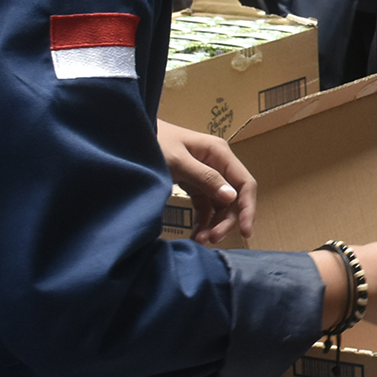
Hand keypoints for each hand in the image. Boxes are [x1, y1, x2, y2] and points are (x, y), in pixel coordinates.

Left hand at [157, 120, 256, 245]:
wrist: (128, 136)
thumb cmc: (154, 142)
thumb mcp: (178, 161)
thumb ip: (205, 178)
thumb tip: (231, 198)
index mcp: (220, 154)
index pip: (245, 184)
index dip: (248, 208)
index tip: (244, 232)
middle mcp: (218, 164)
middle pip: (234, 198)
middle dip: (226, 221)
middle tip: (211, 240)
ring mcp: (207, 175)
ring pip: (221, 205)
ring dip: (215, 225)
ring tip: (201, 241)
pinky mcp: (194, 184)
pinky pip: (205, 206)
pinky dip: (204, 222)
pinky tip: (197, 235)